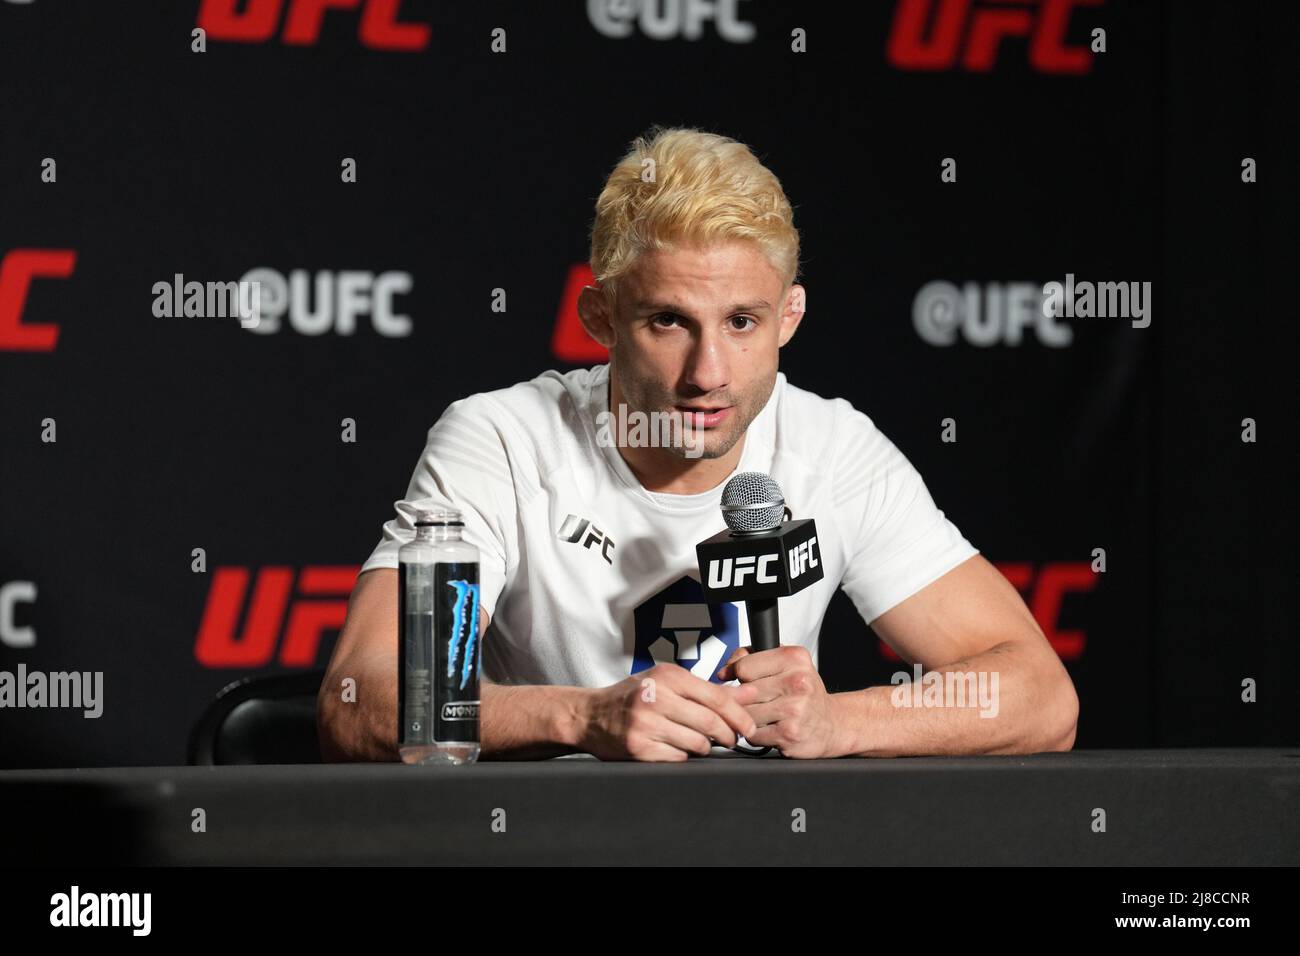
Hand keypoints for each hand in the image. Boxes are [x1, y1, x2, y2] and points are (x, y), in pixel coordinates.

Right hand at [577, 663, 757, 761]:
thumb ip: (709, 690)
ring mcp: (646, 724)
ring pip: (698, 744)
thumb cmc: (633, 696)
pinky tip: (678, 747)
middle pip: (710, 723)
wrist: (590, 715)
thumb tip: (748, 694)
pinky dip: (685, 755)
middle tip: (731, 738)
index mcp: (667, 676)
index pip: (716, 697)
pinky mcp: (639, 748)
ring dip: (707, 747)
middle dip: (729, 735)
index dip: (739, 715)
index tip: (748, 726)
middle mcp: (656, 698)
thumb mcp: (668, 682)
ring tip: (701, 742)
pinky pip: (679, 758)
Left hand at [717, 646, 839, 758]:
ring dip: (749, 718)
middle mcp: (797, 681)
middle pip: (744, 692)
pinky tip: (771, 728)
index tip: (741, 679)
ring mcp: (794, 709)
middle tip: (758, 700)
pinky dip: (756, 734)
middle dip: (744, 699)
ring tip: (766, 714)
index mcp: (794, 658)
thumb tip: (723, 671)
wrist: (832, 724)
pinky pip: (753, 734)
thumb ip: (751, 657)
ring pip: (746, 714)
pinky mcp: (789, 734)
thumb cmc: (803, 692)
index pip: (744, 666)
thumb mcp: (785, 663)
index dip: (737, 673)